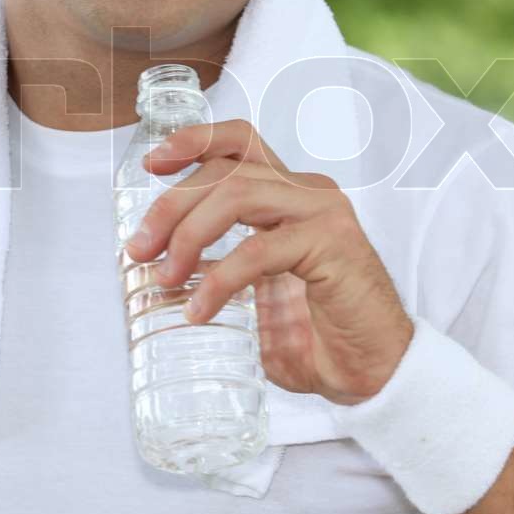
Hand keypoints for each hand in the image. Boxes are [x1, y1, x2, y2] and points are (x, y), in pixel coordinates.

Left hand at [123, 119, 412, 405]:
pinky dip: (218, 279)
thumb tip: (155, 271)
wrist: (375, 372)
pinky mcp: (331, 245)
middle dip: (171, 205)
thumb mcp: (256, 288)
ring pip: (237, 194)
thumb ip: (218, 265)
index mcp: (288, 194)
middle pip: (225, 170)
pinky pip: (258, 250)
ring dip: (188, 234)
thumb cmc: (316, 333)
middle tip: (138, 249)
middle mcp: (307, 192)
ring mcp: (323, 213)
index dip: (193, 141)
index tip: (151, 163)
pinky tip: (199, 309)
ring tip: (164, 279)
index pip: (239, 142)